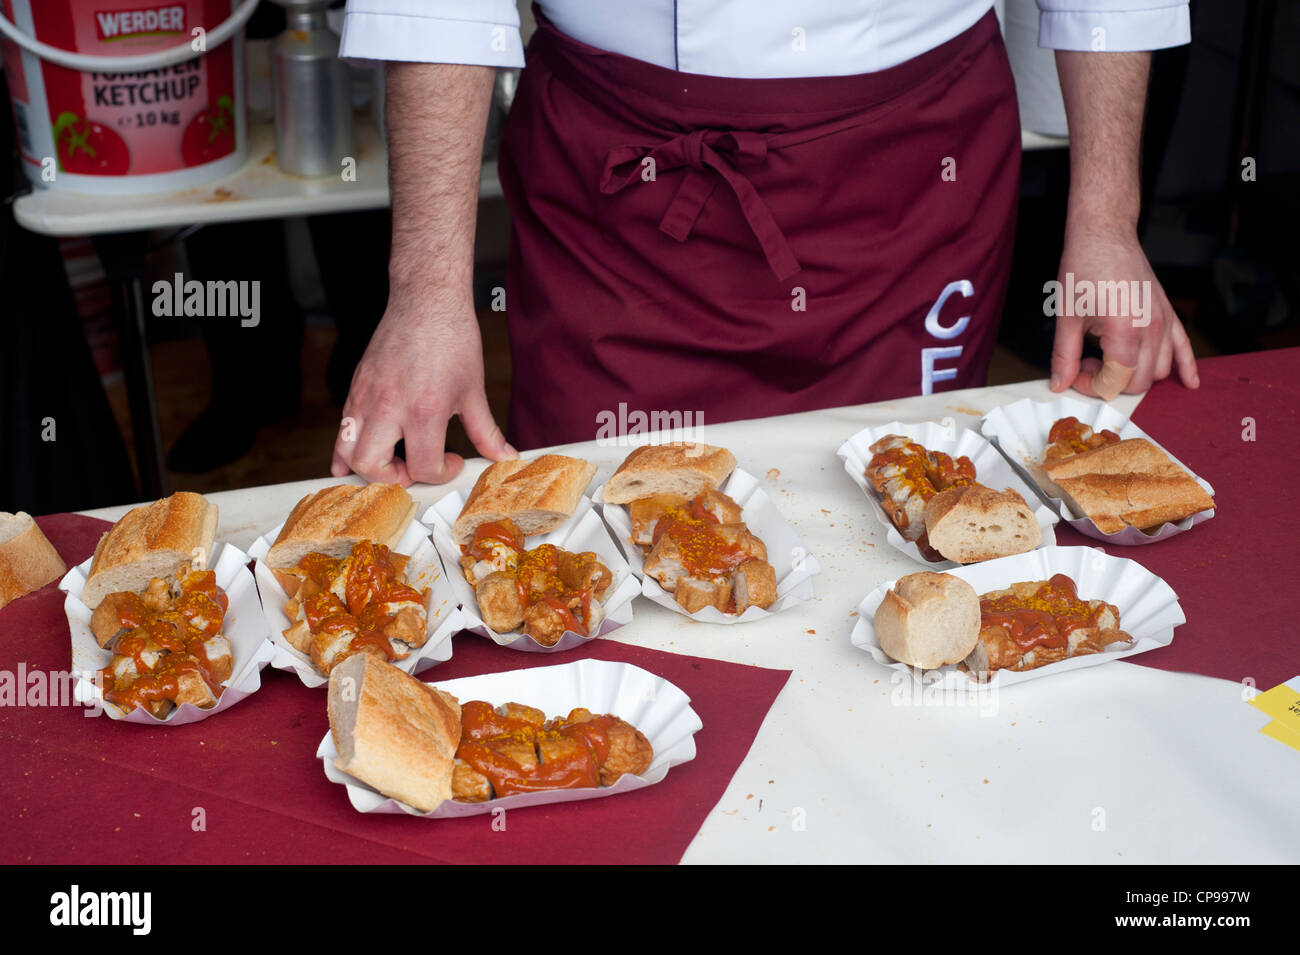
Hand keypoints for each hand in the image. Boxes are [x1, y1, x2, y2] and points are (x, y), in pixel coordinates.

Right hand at [331, 295, 515, 484]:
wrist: (427, 300)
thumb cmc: (452, 340)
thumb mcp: (473, 391)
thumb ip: (486, 431)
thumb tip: (504, 456)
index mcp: (423, 411)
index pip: (423, 467)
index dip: (441, 474)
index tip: (452, 461)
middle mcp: (388, 407)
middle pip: (373, 467)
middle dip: (396, 479)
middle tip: (416, 468)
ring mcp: (365, 397)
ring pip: (346, 451)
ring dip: (367, 467)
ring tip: (391, 462)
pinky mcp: (355, 387)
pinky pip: (341, 427)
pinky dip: (344, 449)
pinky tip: (351, 459)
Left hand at [1049, 224, 1198, 399]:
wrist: (1104, 234)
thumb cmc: (1083, 267)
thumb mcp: (1066, 316)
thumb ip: (1064, 356)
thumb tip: (1060, 384)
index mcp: (1125, 330)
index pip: (1117, 381)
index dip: (1093, 387)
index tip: (1075, 373)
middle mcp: (1151, 328)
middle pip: (1141, 382)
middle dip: (1112, 384)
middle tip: (1087, 365)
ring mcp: (1164, 320)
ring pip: (1161, 369)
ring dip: (1136, 375)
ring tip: (1108, 358)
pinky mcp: (1168, 312)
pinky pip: (1184, 347)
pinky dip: (1187, 367)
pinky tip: (1189, 383)